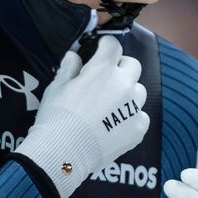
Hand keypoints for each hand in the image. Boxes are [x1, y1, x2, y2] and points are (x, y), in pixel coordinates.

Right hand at [14, 35, 149, 197]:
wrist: (64, 152)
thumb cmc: (57, 117)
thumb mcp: (56, 87)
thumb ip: (69, 68)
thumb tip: (74, 56)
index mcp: (103, 70)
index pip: (113, 45)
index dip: (105, 46)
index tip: (99, 50)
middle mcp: (124, 85)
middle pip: (132, 65)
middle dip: (120, 67)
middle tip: (106, 79)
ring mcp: (134, 108)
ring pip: (139, 91)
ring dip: (127, 93)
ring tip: (110, 105)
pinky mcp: (138, 129)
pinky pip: (140, 116)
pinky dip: (130, 117)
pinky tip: (114, 125)